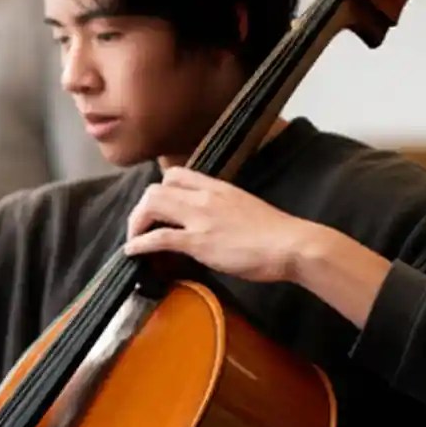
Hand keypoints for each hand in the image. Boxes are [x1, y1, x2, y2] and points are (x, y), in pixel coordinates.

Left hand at [123, 167, 317, 282]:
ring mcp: (200, 218)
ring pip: (152, 206)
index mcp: (217, 187)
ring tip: (134, 240)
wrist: (293, 245)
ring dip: (136, 224)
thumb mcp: (245, 208)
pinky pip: (159, 237)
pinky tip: (132, 252)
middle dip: (141, 209)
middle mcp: (204, 197)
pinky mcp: (199, 241)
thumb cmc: (276, 233)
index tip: (157, 208)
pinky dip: (140, 243)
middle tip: (141, 227)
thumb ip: (223, 209)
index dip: (159, 190)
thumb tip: (209, 221)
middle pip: (155, 189)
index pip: (176, 174)